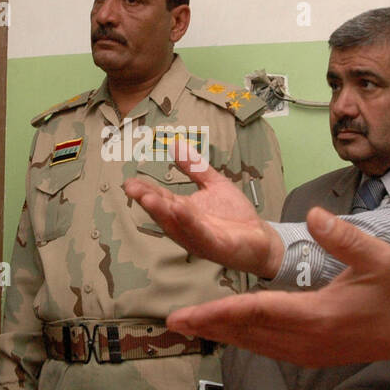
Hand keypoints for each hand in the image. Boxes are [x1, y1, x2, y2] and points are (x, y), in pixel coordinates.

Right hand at [122, 141, 283, 277]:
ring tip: (147, 198)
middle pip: (162, 212)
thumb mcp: (213, 184)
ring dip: (161, 212)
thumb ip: (194, 167)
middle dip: (147, 200)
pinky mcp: (215, 245)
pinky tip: (180, 209)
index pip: (160, 198)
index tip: (129, 181)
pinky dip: (189, 222)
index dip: (145, 190)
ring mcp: (198, 237)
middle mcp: (185, 226)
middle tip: (131, 188)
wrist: (260, 238)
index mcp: (183, 211)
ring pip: (176, 224)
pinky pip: (199, 233)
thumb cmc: (235, 215)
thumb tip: (175, 144)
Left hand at [166, 207, 389, 365]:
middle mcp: (306, 341)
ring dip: (221, 333)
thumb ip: (344, 236)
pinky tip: (225, 330)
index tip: (189, 312)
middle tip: (173, 320)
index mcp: (318, 315)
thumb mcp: (378, 256)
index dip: (219, 311)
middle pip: (247, 333)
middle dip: (209, 325)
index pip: (257, 312)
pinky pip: (266, 349)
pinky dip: (241, 339)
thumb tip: (314, 214)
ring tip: (189, 324)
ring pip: (253, 344)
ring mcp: (306, 354)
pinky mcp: (308, 358)